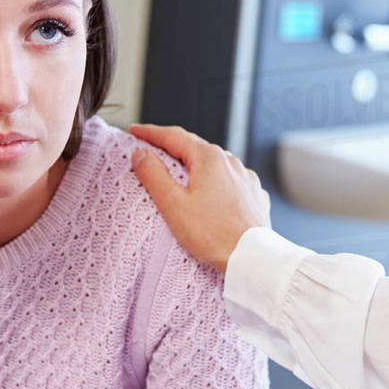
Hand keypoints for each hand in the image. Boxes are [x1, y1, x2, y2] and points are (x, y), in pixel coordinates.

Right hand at [129, 123, 271, 273]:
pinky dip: (215, 182)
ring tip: (180, 172)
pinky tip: (210, 192)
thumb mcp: (173, 204)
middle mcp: (230, 161)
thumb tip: (140, 153)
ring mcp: (245, 177)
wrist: (253, 257)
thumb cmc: (213, 234)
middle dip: (172, 147)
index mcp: (209, 158)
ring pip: (214, 164)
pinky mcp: (254, 194)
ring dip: (195, 165)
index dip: (150, 133)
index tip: (134, 131)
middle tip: (151, 149)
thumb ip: (153, 175)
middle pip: (194, 148)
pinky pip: (230, 181)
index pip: (173, 136)